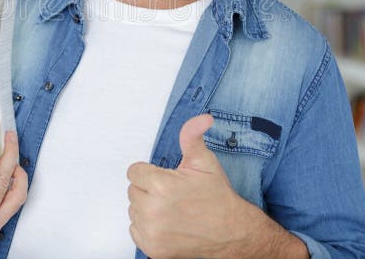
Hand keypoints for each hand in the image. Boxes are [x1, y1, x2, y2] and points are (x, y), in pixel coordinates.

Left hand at [126, 114, 245, 258]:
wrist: (231, 232)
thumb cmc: (217, 196)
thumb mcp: (205, 162)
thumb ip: (193, 136)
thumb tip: (203, 118)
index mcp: (161, 185)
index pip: (134, 172)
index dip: (150, 172)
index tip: (165, 178)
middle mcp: (153, 210)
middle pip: (133, 190)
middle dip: (148, 189)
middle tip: (172, 193)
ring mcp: (152, 232)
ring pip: (133, 210)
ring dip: (147, 207)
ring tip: (171, 208)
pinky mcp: (153, 249)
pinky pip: (135, 230)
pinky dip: (147, 227)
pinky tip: (167, 223)